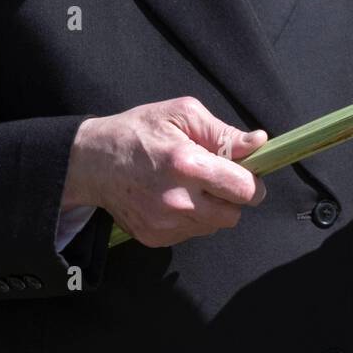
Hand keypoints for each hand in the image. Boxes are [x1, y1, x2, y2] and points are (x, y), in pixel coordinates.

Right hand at [63, 96, 267, 246]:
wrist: (93, 161)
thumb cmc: (138, 131)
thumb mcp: (181, 114)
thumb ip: (222, 132)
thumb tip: (258, 142)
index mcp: (187, 165)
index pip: (244, 190)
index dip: (252, 181)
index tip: (246, 172)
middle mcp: (177, 201)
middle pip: (233, 215)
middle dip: (232, 197)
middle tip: (217, 178)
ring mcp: (165, 225)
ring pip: (213, 226)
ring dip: (212, 208)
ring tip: (190, 186)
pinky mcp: (155, 238)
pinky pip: (191, 233)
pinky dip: (191, 218)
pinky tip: (173, 197)